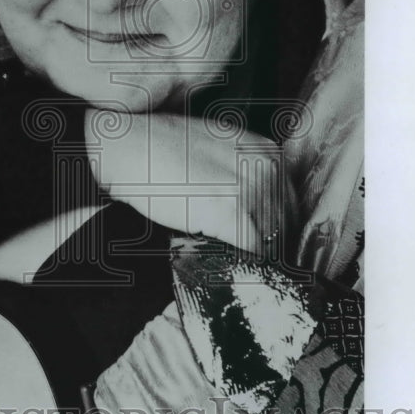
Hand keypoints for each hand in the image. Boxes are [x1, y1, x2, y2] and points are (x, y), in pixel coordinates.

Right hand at [84, 109, 290, 253]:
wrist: (126, 146)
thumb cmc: (157, 149)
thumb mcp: (212, 149)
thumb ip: (238, 174)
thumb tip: (249, 214)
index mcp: (264, 151)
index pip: (288, 205)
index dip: (274, 229)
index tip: (259, 246)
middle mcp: (265, 166)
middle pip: (283, 225)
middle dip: (265, 245)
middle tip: (241, 260)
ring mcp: (251, 188)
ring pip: (269, 242)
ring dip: (252, 258)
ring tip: (228, 263)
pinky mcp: (231, 211)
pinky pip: (251, 253)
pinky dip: (241, 265)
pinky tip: (224, 266)